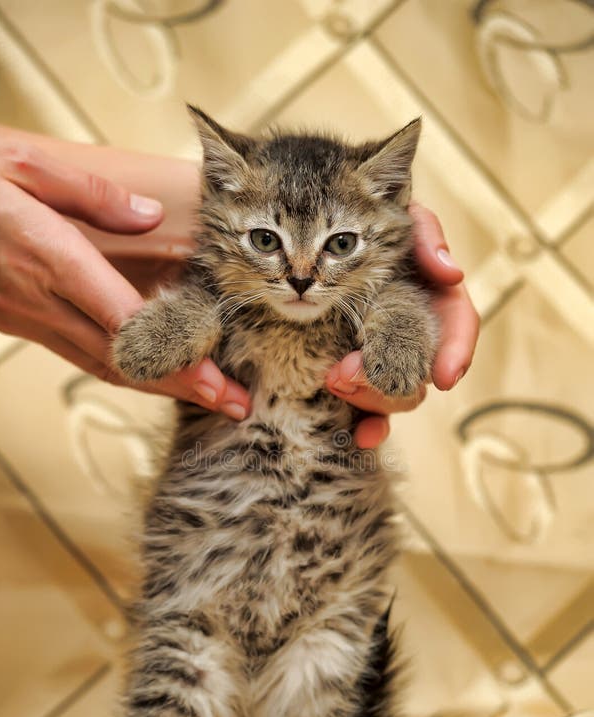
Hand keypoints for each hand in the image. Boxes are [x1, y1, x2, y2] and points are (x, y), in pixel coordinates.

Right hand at [0, 128, 250, 418]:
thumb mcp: (17, 162)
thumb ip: (87, 191)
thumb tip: (146, 217)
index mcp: (50, 257)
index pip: (127, 322)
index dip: (177, 359)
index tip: (219, 381)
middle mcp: (42, 299)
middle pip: (128, 358)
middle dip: (186, 387)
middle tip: (236, 407)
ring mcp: (29, 317)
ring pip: (106, 365)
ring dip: (160, 387)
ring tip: (209, 401)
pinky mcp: (20, 321)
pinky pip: (81, 355)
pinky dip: (123, 371)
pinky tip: (152, 376)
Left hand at [325, 202, 479, 447]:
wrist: (321, 229)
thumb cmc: (369, 219)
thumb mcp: (400, 218)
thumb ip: (425, 237)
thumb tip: (450, 273)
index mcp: (431, 296)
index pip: (457, 326)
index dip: (456, 352)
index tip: (445, 375)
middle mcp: (414, 331)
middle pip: (421, 371)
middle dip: (391, 381)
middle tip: (347, 373)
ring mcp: (386, 356)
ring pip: (395, 393)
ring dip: (369, 398)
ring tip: (332, 380)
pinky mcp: (359, 373)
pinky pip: (371, 410)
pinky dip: (368, 426)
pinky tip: (359, 436)